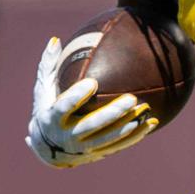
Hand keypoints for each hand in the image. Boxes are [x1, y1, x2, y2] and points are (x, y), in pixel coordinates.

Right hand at [25, 36, 155, 168]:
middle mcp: (68, 136)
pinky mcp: (98, 153)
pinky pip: (119, 145)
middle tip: (130, 98)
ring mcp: (84, 148)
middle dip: (111, 114)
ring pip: (108, 138)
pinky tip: (152, 123)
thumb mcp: (43, 90)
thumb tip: (55, 39)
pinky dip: (136, 136)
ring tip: (144, 112)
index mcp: (52, 118)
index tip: (91, 82)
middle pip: (91, 125)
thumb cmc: (47, 109)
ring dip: (127, 127)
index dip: (76, 96)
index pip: (64, 107)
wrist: (47, 150)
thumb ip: (48, 66)